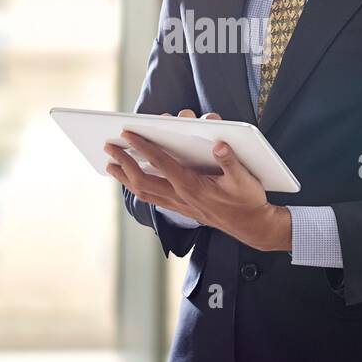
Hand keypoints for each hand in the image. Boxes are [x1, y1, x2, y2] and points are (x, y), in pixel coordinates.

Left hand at [105, 111, 290, 252]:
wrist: (253, 227)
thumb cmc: (249, 200)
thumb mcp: (245, 179)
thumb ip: (230, 161)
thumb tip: (218, 143)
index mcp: (193, 187)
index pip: (162, 164)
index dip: (144, 148)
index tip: (128, 134)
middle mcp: (181, 197)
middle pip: (143, 181)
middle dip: (123, 163)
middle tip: (108, 148)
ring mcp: (180, 205)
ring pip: (144, 192)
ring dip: (125, 177)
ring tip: (111, 165)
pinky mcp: (182, 209)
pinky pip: (153, 198)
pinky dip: (139, 188)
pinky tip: (132, 181)